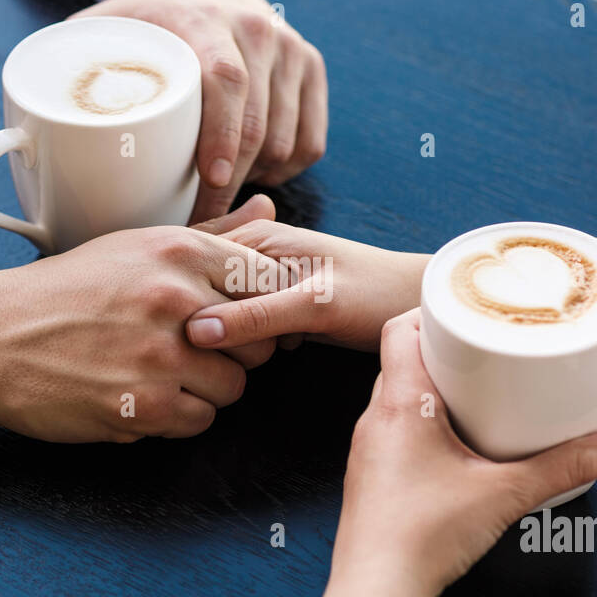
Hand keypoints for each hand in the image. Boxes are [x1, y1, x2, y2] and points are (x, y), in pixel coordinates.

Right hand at [0, 198, 282, 442]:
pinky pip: (199, 420)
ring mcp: (160, 354)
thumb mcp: (135, 246)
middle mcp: (174, 297)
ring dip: (206, 389)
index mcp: (177, 250)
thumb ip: (212, 235)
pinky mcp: (143, 405)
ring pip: (234, 387)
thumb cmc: (64, 291)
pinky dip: (177, 417)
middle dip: (234, 352)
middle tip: (193, 350)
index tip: (238, 319)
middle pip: (259, 340)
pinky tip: (143, 397)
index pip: (267, 282)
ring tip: (162, 374)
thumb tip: (270, 209)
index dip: (260, 307)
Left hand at [70, 0, 327, 221]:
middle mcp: (259, 31)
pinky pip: (310, 142)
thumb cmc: (144, 23)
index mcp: (204, 20)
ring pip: (288, 141)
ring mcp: (292, 51)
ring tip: (218, 192)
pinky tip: (255, 173)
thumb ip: (68, 71)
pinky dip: (286, 169)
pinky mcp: (313, 69)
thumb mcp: (100, 29)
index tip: (209, 183)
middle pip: (261, 125)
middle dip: (234, 182)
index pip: (226, 83)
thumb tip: (22, 137)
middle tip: (202, 217)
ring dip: (257, 179)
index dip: (222, 138)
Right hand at [183, 220, 429, 351]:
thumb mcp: (316, 305)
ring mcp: (260, 283)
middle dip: (205, 323)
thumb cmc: (377, 295)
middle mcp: (252, 255)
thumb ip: (259, 316)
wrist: (414, 304)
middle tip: (228, 346)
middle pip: (198, 292)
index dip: (182, 301)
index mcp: (254, 238)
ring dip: (224, 337)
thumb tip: (198, 332)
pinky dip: (241, 343)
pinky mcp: (272, 308)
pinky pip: (238, 327)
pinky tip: (251, 357)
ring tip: (243, 351)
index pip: (190, 265)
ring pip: (217, 314)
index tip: (187, 333)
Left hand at [288, 309, 596, 596]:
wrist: (376, 590)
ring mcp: (368, 451)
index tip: (468, 314)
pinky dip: (422, 427)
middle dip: (445, 353)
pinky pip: (394, 434)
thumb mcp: (505, 495)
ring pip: (397, 398)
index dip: (431, 312)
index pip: (401, 329)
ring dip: (433, 392)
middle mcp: (375, 420)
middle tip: (485, 355)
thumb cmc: (421, 537)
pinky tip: (454, 448)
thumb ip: (564, 467)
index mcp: (400, 404)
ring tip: (477, 399)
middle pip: (403, 361)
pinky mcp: (371, 480)